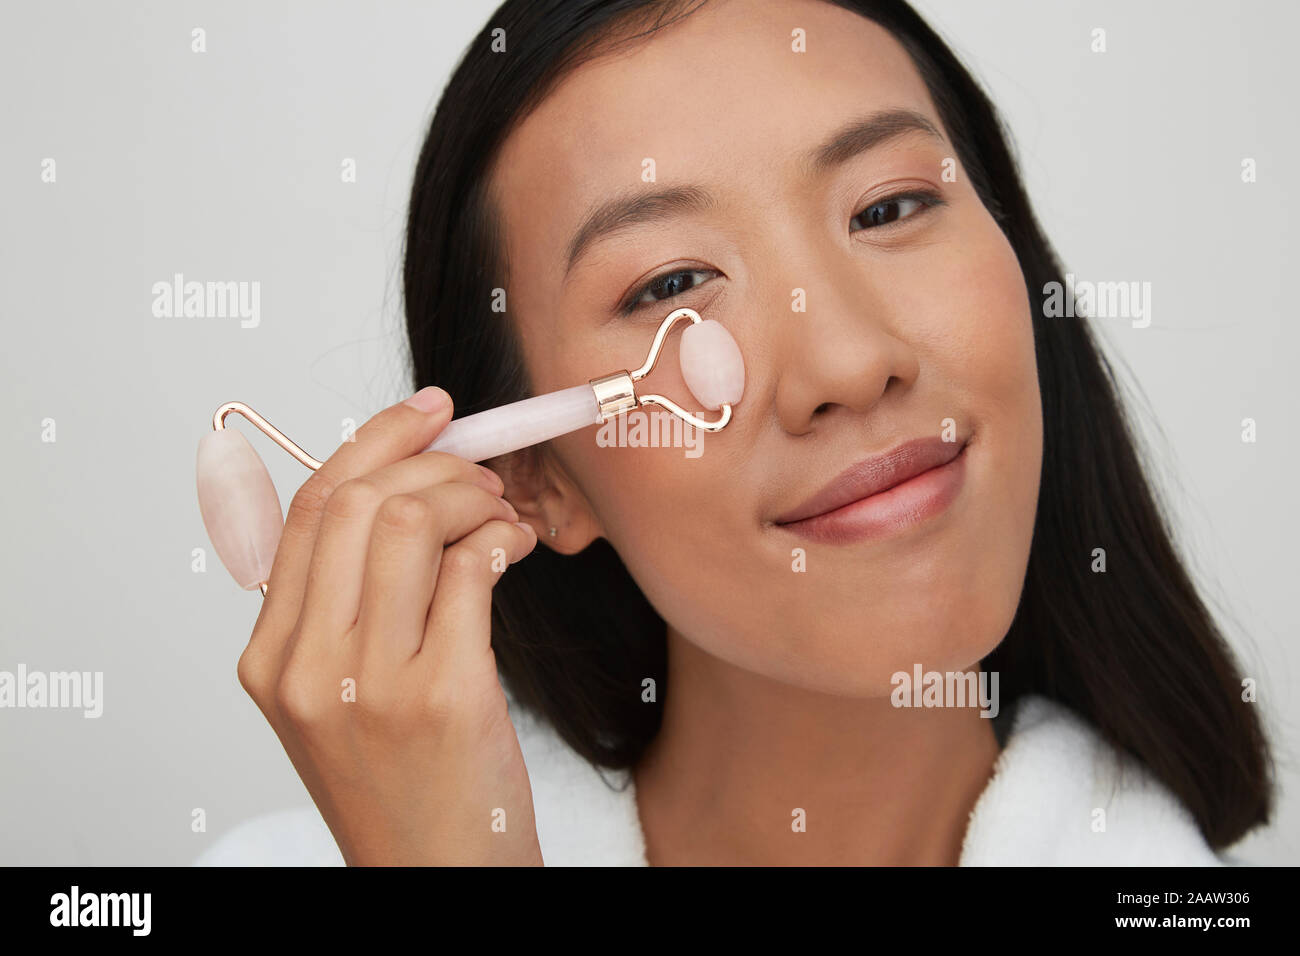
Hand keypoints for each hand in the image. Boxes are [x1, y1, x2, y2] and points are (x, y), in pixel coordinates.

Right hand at [235, 386, 543, 864]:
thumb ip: (350, 606)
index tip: (426, 414)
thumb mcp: (341, 699)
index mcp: (270, 659)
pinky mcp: (442, 696)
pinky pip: (471, 570)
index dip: (372, 444)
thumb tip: (403, 495)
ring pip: (410, 523)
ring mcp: (368, 683)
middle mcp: (304, 667)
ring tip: (504, 518)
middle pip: (355, 504)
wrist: (439, 880)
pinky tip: (516, 551)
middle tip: (482, 471)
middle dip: (433, 464)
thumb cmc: (406, 787)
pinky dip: (503, 539)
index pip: (307, 513)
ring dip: (475, 499)